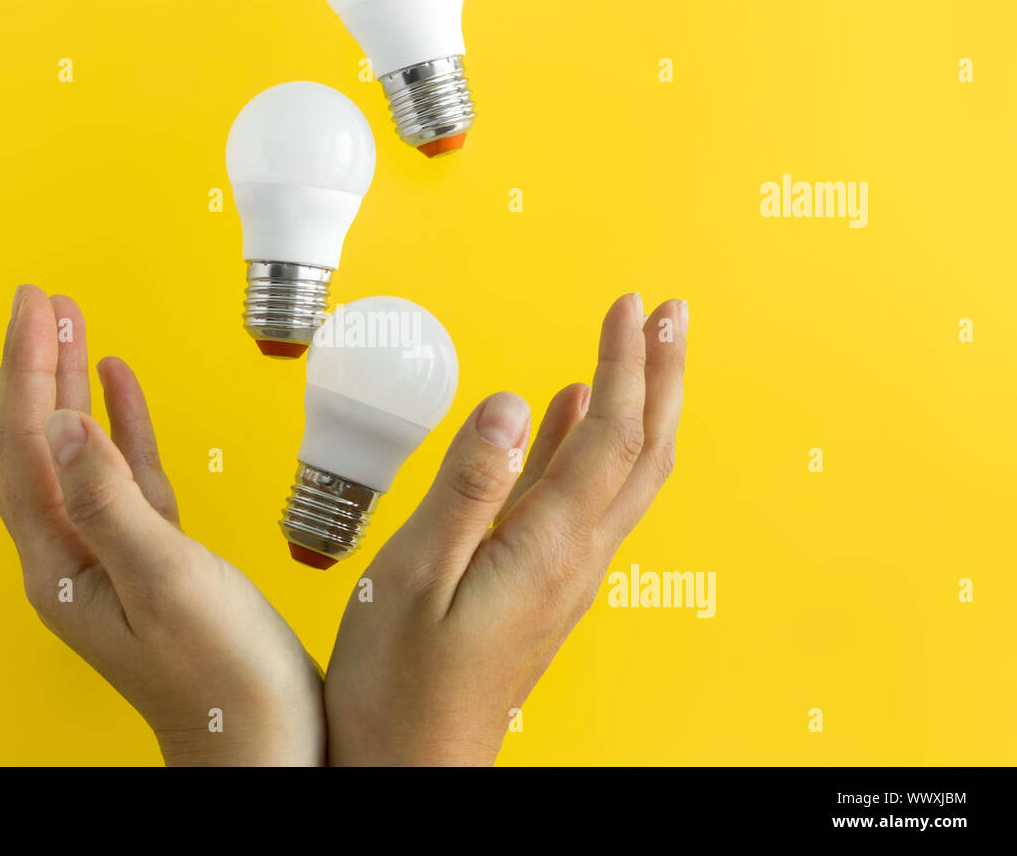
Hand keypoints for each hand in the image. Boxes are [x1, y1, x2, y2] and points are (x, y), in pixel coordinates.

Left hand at [0, 286, 324, 765]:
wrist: (267, 740)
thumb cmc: (222, 677)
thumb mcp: (166, 581)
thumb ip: (112, 500)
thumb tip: (63, 422)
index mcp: (61, 565)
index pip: (26, 447)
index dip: (25, 371)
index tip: (31, 308)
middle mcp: (74, 556)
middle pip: (38, 441)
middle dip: (35, 366)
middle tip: (40, 300)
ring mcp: (113, 553)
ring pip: (79, 450)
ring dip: (71, 384)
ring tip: (72, 322)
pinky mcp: (157, 555)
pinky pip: (127, 472)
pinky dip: (122, 422)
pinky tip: (121, 384)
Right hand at [323, 293, 686, 764]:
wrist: (412, 768)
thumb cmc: (401, 685)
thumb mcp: (415, 576)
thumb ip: (467, 486)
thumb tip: (514, 405)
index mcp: (546, 548)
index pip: (610, 435)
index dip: (625, 364)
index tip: (628, 304)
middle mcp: (573, 559)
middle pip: (644, 452)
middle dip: (663, 375)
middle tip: (672, 313)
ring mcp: (563, 575)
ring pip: (627, 475)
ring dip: (642, 406)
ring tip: (644, 351)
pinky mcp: (542, 586)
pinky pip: (586, 500)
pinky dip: (591, 447)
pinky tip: (570, 420)